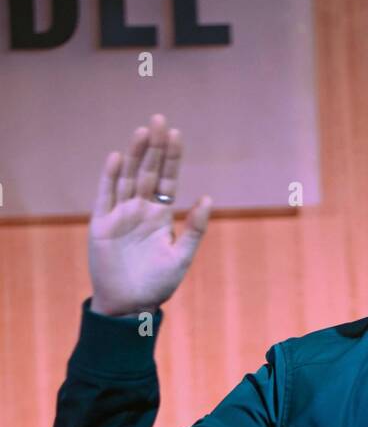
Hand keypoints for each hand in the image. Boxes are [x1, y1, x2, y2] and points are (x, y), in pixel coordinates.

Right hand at [88, 113, 211, 316]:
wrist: (129, 306)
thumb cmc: (157, 285)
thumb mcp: (181, 257)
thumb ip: (194, 228)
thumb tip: (208, 197)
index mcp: (160, 216)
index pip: (166, 180)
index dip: (171, 158)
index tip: (176, 134)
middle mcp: (140, 210)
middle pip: (147, 172)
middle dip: (153, 147)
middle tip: (159, 120)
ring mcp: (120, 215)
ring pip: (127, 178)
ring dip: (133, 156)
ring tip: (142, 133)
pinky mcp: (102, 224)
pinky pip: (105, 196)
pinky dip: (110, 178)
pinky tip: (116, 159)